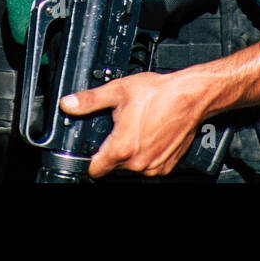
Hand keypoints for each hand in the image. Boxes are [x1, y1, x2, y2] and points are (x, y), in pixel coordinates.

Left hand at [60, 70, 210, 178]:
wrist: (190, 97)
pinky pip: (149, 165)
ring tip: (138, 127)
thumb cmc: (159, 94)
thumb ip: (90, 101)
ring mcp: (153, 166)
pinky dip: (147, 153)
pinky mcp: (167, 166)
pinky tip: (151, 134)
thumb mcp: (118, 91)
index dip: (90, 158)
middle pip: (114, 164)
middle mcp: (137, 162)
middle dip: (114, 147)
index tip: (92, 148)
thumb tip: (69, 104)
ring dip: (131, 151)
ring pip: (132, 165)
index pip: (94, 169)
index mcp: (121, 148)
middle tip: (121, 125)